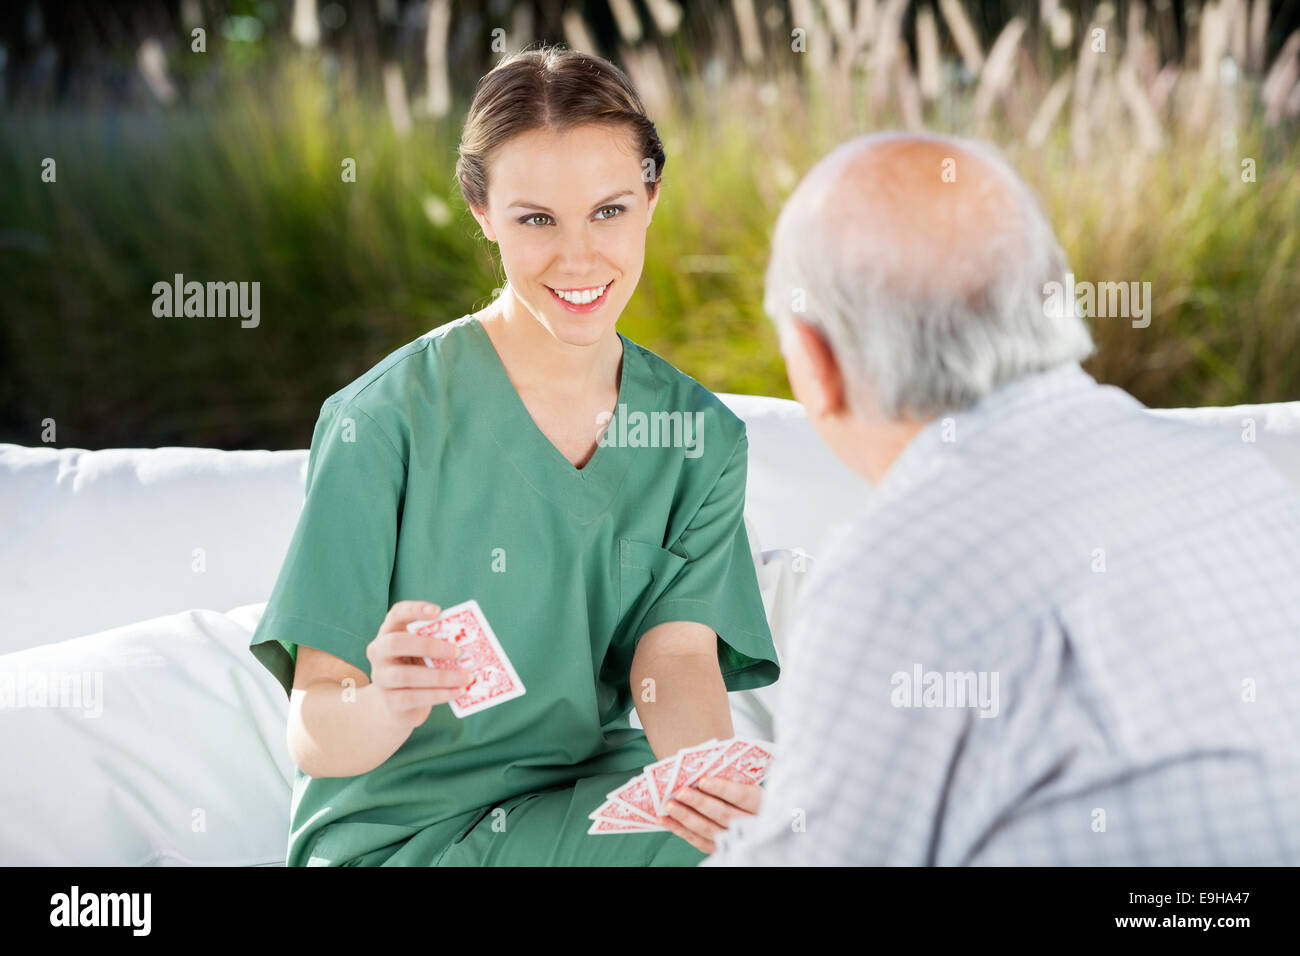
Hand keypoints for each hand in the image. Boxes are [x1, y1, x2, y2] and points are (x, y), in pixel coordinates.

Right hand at [365, 601, 474, 728]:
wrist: (399, 705)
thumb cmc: (418, 668)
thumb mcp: (424, 652)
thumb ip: (438, 643)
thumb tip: (467, 644)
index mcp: (390, 631)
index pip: (397, 613)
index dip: (415, 610)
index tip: (437, 610)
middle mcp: (379, 652)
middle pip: (396, 643)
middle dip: (429, 646)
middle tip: (458, 652)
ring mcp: (380, 677)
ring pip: (406, 675)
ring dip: (441, 677)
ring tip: (466, 677)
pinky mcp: (389, 701)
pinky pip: (413, 698)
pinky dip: (439, 695)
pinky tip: (458, 692)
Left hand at [659, 776, 762, 854]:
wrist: (755, 821)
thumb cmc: (746, 796)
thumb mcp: (749, 785)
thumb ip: (732, 780)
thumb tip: (702, 771)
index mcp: (762, 804)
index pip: (743, 796)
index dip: (723, 789)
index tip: (702, 780)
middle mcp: (752, 825)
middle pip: (723, 814)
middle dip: (699, 803)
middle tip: (680, 792)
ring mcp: (736, 840)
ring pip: (709, 830)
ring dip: (686, 817)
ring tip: (669, 805)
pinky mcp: (721, 849)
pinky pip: (699, 841)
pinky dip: (680, 830)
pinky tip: (666, 820)